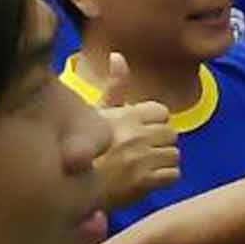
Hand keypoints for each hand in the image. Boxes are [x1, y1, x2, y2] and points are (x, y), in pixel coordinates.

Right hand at [95, 53, 179, 209]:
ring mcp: (141, 159)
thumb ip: (115, 86)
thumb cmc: (83, 148)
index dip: (154, 123)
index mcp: (126, 116)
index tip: (141, 132)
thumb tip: (118, 55)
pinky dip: (164, 179)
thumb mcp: (95, 113)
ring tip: (145, 167)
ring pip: (174, 155)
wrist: (70, 188)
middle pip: (171, 134)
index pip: (162, 112)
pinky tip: (147, 180)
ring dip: (163, 162)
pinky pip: (173, 176)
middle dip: (160, 143)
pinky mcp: (144, 183)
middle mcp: (136, 135)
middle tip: (144, 153)